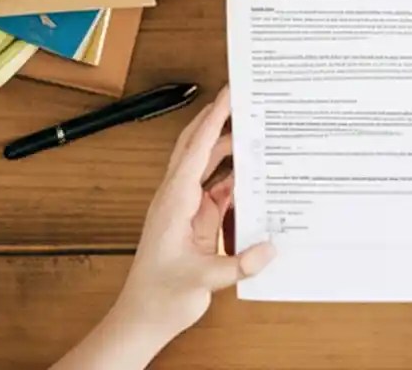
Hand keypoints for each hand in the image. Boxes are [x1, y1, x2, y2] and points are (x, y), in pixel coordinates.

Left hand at [114, 88, 275, 349]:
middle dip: (220, 121)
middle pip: (199, 147)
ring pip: (210, 167)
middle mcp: (179, 198)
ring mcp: (188, 208)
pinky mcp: (198, 222)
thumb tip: (268, 248)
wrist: (143, 317)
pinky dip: (237, 181)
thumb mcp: (201, 280)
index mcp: (174, 201)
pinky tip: (256, 177)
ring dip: (231, 150)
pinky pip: (220, 192)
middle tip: (245, 100)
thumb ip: (237, 264)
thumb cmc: (158, 295)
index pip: (196, 149)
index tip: (229, 94)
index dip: (213, 119)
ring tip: (258, 132)